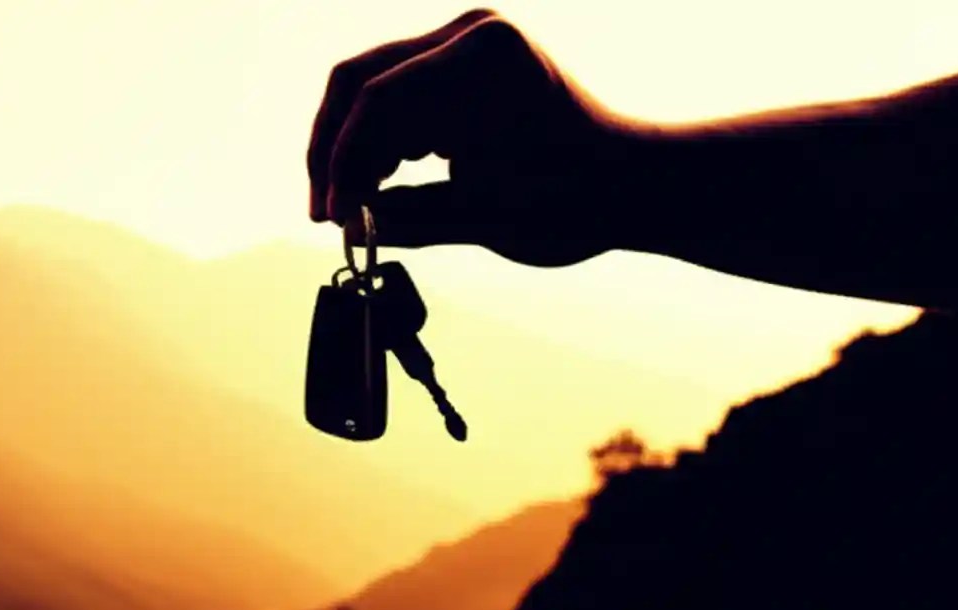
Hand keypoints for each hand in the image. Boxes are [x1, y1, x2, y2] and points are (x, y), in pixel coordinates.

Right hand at [306, 9, 635, 266]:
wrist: (632, 184)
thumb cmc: (574, 201)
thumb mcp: (480, 217)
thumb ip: (404, 217)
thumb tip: (344, 227)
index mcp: (480, 60)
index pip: (376, 104)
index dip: (342, 165)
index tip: (332, 217)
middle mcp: (470, 34)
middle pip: (361, 82)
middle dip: (335, 150)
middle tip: (325, 211)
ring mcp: (468, 43)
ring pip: (373, 86)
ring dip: (355, 145)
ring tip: (353, 206)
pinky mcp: (467, 64)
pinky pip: (402, 91)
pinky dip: (384, 136)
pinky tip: (381, 182)